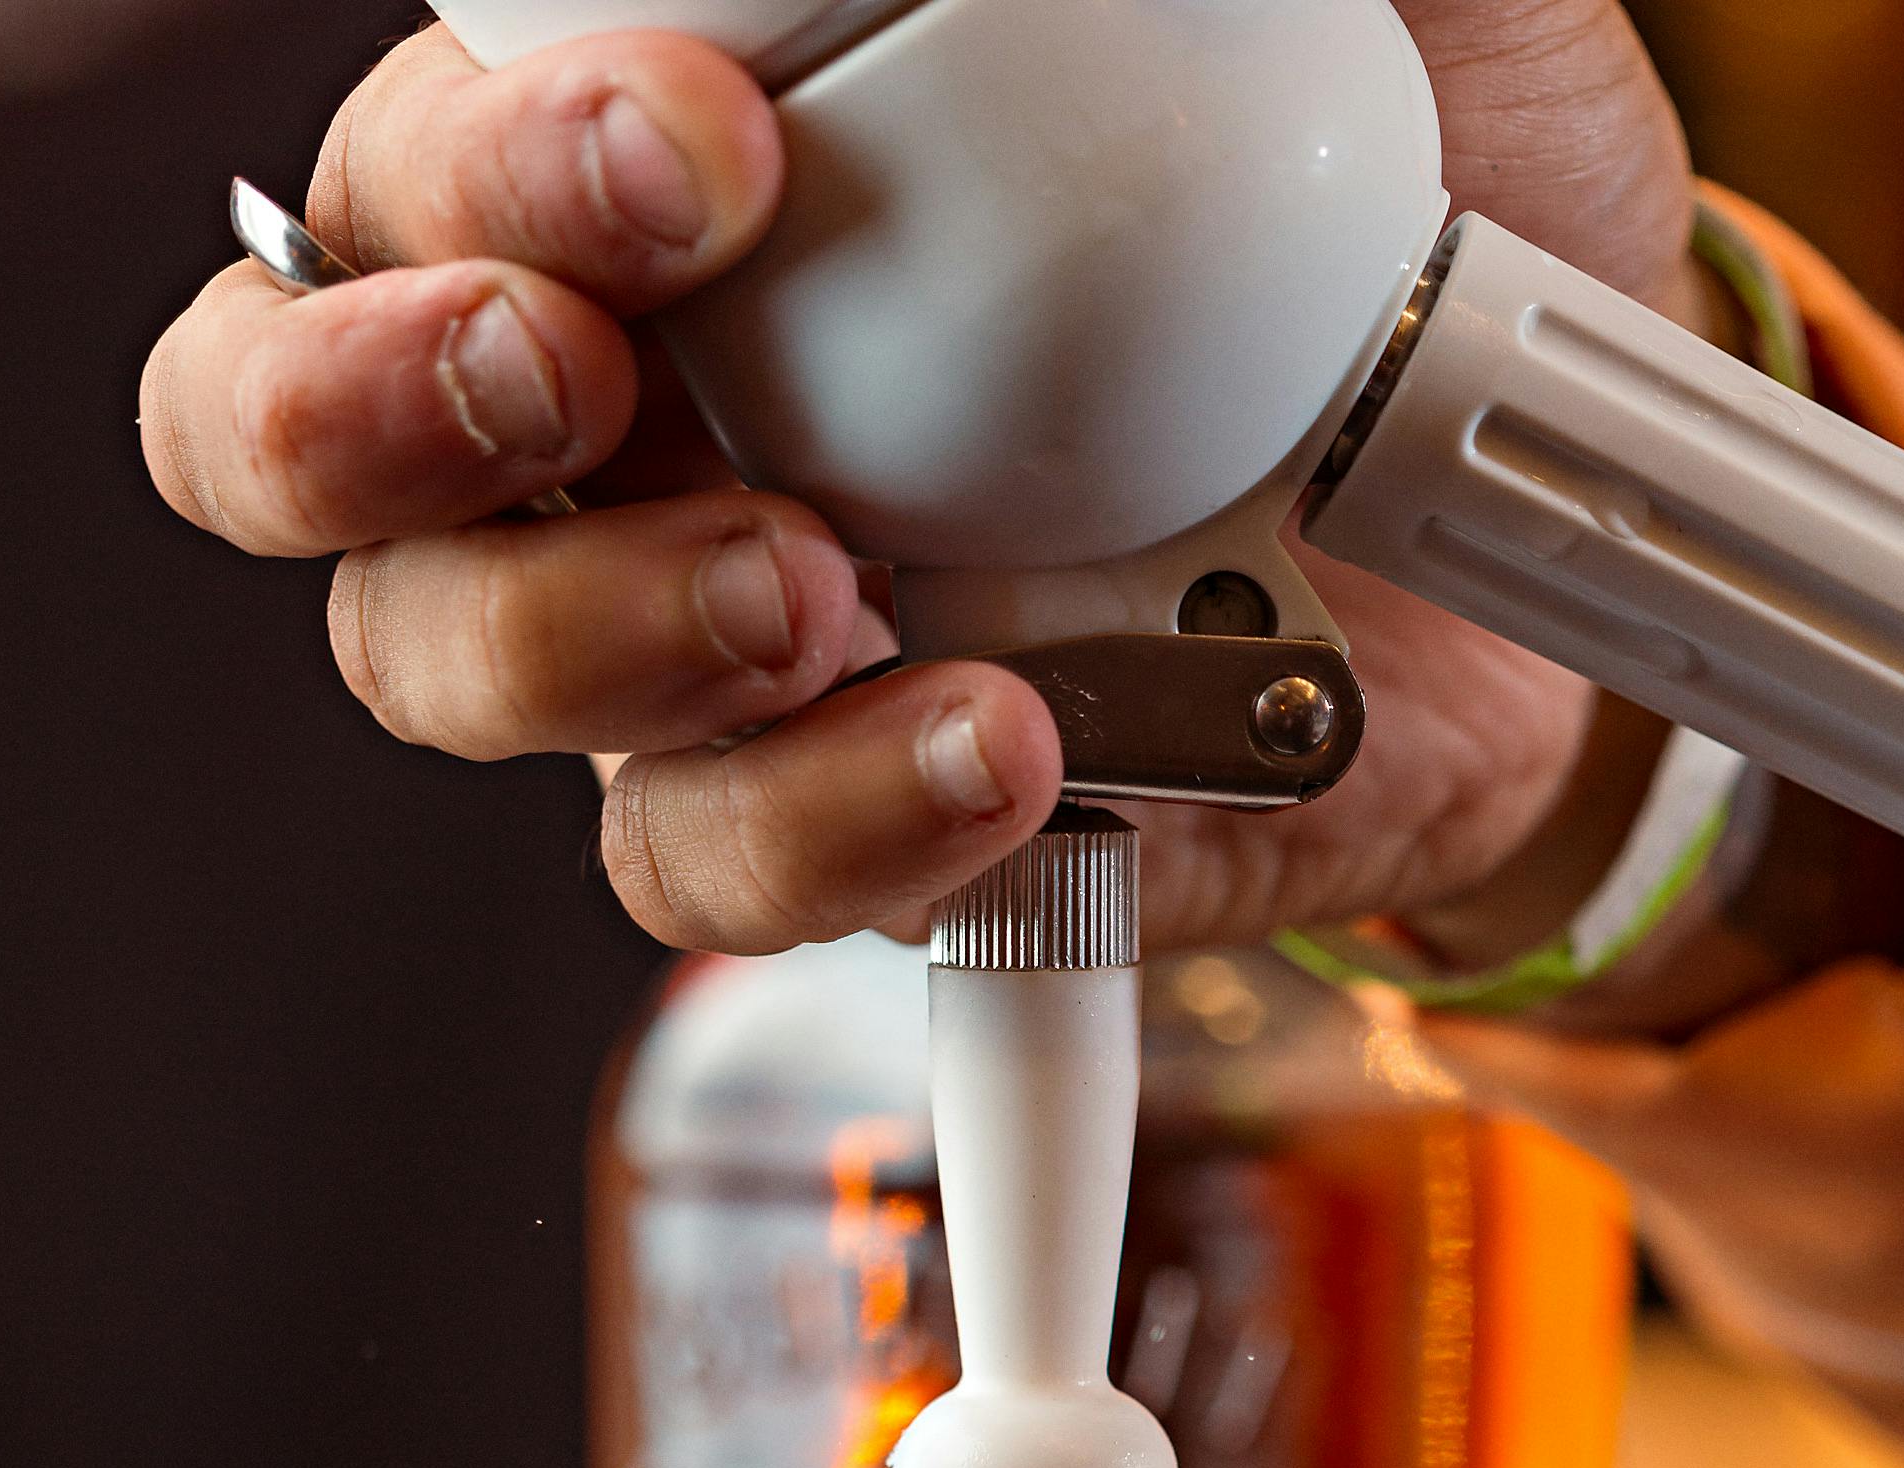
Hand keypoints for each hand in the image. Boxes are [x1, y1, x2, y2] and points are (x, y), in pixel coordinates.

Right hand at [141, 6, 1698, 959]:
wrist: (1570, 459)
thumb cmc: (1403, 175)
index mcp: (659, 191)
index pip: (406, 185)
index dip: (471, 178)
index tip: (697, 149)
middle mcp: (648, 426)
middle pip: (333, 472)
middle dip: (395, 416)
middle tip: (578, 377)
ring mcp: (745, 652)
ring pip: (509, 703)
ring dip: (615, 652)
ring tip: (821, 598)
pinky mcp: (888, 835)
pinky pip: (756, 884)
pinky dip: (852, 831)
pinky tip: (1008, 751)